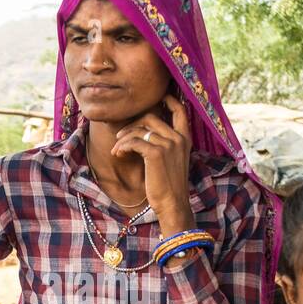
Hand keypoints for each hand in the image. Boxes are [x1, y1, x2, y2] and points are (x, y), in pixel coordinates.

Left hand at [111, 94, 193, 233]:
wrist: (173, 205)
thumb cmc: (170, 186)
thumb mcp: (173, 161)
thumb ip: (165, 144)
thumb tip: (143, 133)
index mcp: (185, 139)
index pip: (179, 110)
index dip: (168, 99)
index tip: (156, 98)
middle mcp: (178, 138)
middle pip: (151, 116)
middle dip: (132, 123)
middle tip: (121, 136)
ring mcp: (168, 144)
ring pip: (139, 129)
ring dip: (124, 138)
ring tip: (117, 149)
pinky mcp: (155, 153)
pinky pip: (133, 141)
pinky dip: (122, 146)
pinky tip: (119, 155)